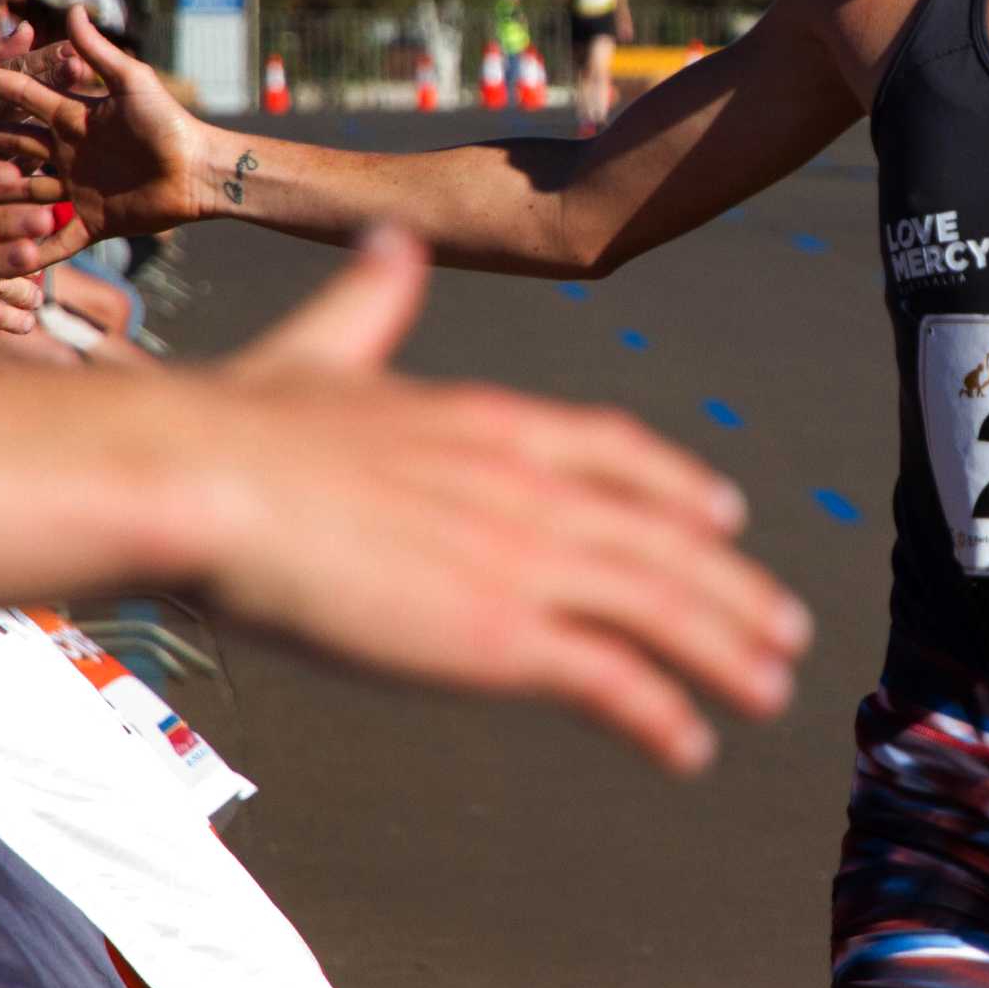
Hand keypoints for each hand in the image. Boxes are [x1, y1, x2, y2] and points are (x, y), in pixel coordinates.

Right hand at [0, 7, 210, 247]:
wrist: (201, 172)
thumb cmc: (170, 124)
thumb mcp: (133, 84)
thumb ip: (100, 52)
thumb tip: (73, 8)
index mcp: (74, 118)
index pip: (23, 98)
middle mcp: (67, 153)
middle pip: (12, 145)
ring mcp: (74, 189)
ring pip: (22, 193)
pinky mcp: (89, 223)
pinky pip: (53, 238)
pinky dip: (28, 248)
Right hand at [160, 232, 811, 773]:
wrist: (204, 478)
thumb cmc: (236, 426)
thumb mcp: (322, 349)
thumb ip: (370, 304)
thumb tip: (389, 240)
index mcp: (491, 419)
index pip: (616, 451)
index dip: (678, 486)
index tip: (725, 515)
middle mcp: (529, 485)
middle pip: (664, 538)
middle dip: (732, 588)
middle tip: (784, 629)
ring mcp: (524, 560)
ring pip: (662, 608)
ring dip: (725, 653)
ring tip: (768, 692)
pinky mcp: (500, 634)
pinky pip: (611, 681)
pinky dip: (661, 715)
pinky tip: (691, 747)